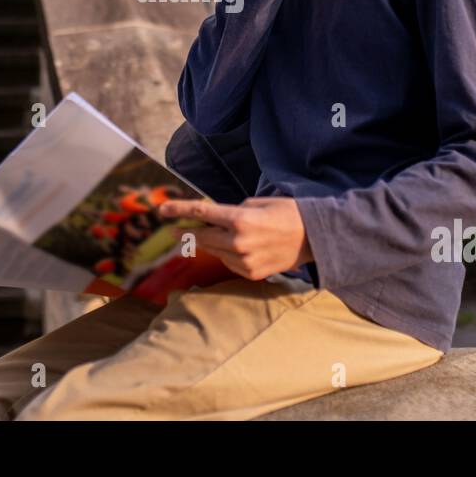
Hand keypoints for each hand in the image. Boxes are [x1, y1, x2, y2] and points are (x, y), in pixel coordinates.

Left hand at [158, 197, 313, 279]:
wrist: (313, 238)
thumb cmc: (286, 213)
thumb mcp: (257, 203)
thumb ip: (232, 211)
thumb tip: (213, 217)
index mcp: (240, 220)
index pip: (201, 213)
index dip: (179, 210)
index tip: (162, 209)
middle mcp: (239, 243)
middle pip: (202, 236)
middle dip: (187, 232)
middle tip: (174, 230)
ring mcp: (244, 261)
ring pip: (214, 251)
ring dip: (209, 243)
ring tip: (210, 236)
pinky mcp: (250, 273)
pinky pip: (228, 262)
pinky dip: (225, 254)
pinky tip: (233, 247)